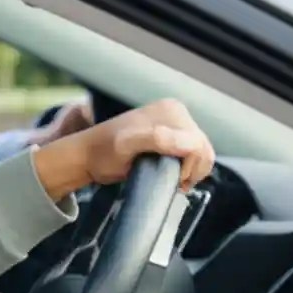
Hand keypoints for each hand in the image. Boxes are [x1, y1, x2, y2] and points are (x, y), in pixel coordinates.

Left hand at [33, 98, 215, 198]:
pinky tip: (173, 175)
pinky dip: (189, 168)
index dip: (190, 168)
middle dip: (193, 170)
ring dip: (192, 171)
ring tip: (171, 180)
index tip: (172, 179)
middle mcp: (176, 113)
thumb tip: (186, 141)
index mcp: (171, 111)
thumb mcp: (126, 146)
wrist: (88, 156)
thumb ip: (156, 139)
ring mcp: (174, 124)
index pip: (199, 145)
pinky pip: (193, 154)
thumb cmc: (103, 153)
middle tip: (172, 182)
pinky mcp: (172, 136)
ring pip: (202, 154)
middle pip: (204, 149)